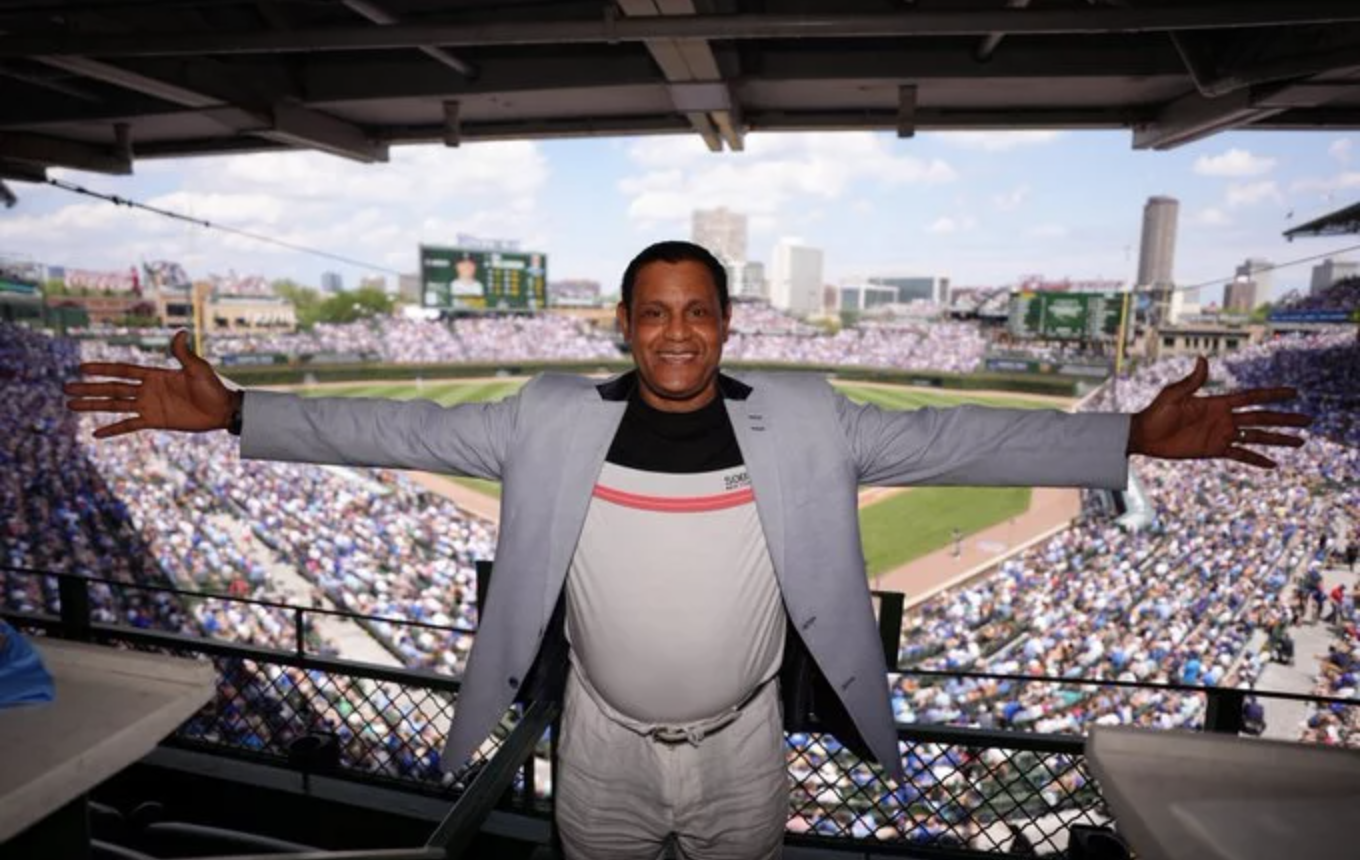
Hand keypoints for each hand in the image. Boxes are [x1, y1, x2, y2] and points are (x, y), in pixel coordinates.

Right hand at [64, 330, 238, 438]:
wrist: (222, 410)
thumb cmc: (213, 387)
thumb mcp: (198, 368)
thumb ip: (184, 354)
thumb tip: (179, 332)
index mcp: (154, 375)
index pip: (123, 371)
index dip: (103, 369)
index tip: (82, 367)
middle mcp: (147, 390)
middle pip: (112, 388)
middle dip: (89, 388)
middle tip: (66, 387)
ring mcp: (149, 406)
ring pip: (115, 405)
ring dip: (93, 405)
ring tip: (71, 405)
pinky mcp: (155, 421)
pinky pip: (129, 425)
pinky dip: (114, 430)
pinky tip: (96, 433)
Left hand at [1127, 355, 1311, 468]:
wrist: (1143, 435)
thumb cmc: (1156, 412)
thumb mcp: (1173, 395)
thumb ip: (1192, 381)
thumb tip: (1203, 359)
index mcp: (1218, 402)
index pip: (1252, 397)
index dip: (1273, 394)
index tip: (1294, 392)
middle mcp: (1224, 418)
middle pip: (1261, 418)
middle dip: (1285, 419)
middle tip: (1308, 420)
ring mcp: (1221, 435)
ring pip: (1256, 437)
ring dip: (1278, 440)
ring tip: (1299, 442)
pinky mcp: (1214, 450)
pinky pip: (1240, 455)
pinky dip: (1256, 459)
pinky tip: (1273, 464)